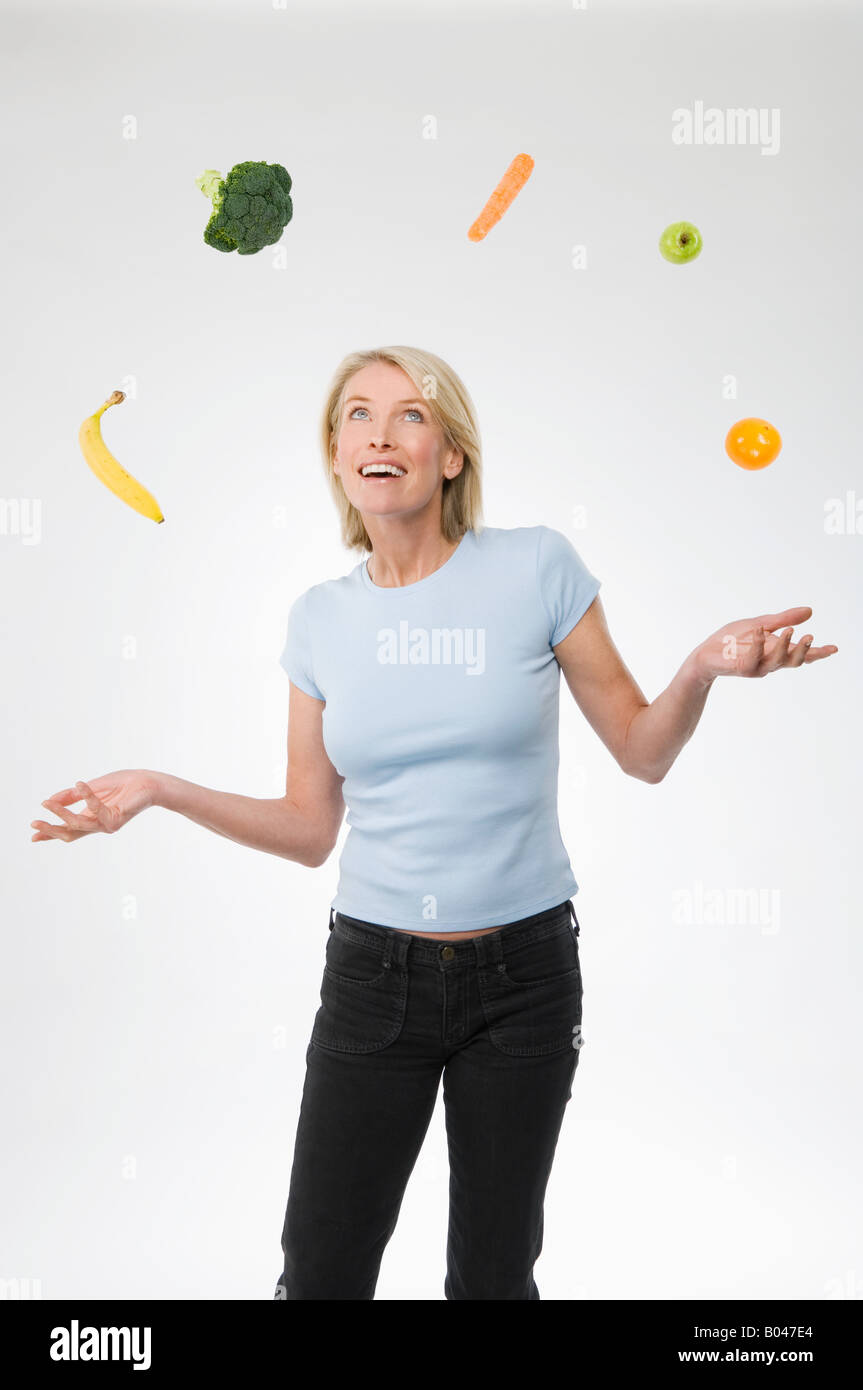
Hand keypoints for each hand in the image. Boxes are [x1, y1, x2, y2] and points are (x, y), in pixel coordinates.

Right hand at [30, 770, 158, 842]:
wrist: (149, 782)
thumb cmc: (124, 784)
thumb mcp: (92, 787)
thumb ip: (72, 795)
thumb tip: (50, 799)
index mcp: (91, 817)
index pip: (68, 829)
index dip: (51, 834)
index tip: (33, 837)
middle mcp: (98, 824)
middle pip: (70, 834)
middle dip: (51, 831)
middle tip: (34, 824)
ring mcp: (107, 824)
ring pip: (78, 825)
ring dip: (61, 814)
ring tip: (47, 803)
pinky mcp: (116, 818)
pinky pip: (96, 809)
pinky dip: (86, 796)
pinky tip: (80, 784)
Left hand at [692, 607, 837, 683]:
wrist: (706, 652)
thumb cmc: (733, 640)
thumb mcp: (761, 623)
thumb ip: (784, 619)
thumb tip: (810, 611)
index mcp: (777, 651)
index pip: (802, 654)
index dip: (818, 653)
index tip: (834, 648)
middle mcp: (770, 662)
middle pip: (795, 661)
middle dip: (805, 651)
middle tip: (811, 637)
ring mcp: (757, 667)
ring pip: (778, 661)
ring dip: (785, 646)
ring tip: (791, 631)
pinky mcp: (742, 668)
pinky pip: (754, 657)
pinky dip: (758, 643)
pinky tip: (759, 631)